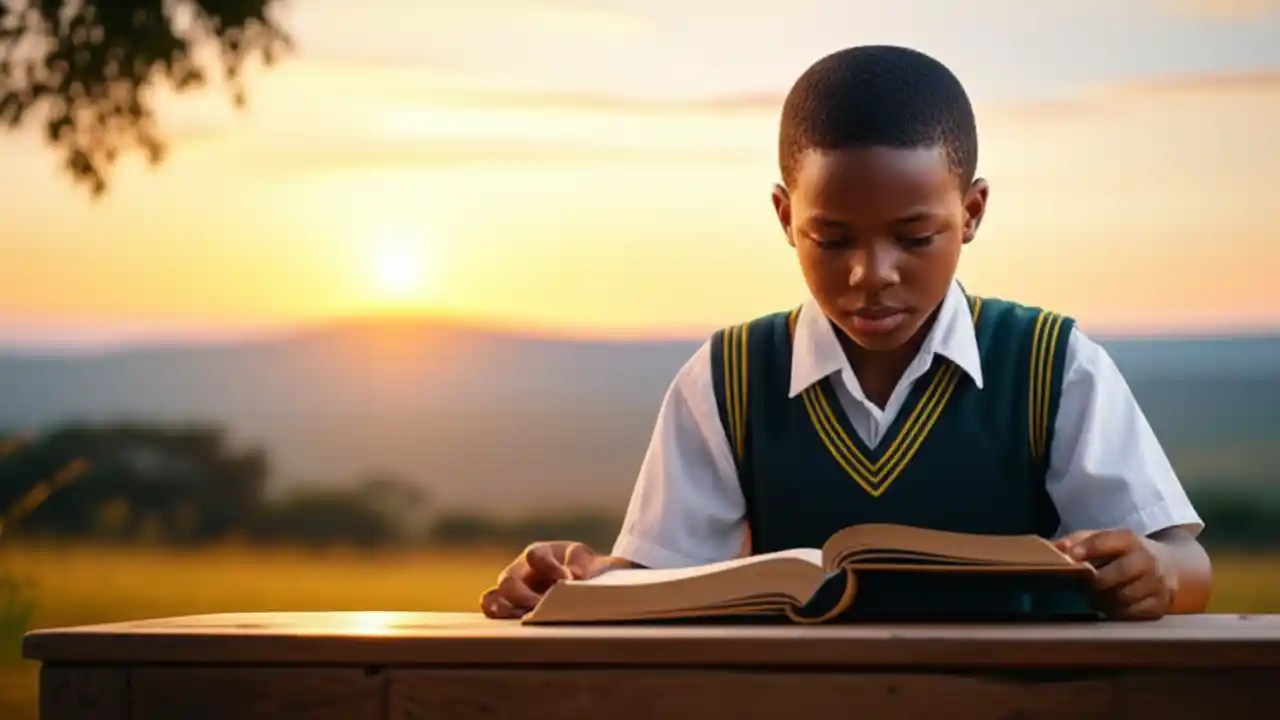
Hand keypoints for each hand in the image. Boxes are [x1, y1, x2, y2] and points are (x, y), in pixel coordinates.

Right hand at [479, 541, 618, 618]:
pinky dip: (501, 620)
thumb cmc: (590, 572)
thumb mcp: (597, 563)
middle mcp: (521, 570)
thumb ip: (586, 566)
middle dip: (524, 596)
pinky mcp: (509, 609)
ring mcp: (512, 591)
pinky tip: (520, 627)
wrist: (589, 587)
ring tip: (527, 619)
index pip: (535, 556)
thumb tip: (574, 574)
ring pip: (492, 598)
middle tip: (542, 608)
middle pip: (508, 580)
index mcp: (542, 553)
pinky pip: (492, 613)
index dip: (549, 568)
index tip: (567, 579)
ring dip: (508, 611)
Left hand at [1055, 529, 1176, 619]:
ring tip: (1093, 596)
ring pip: (1121, 597)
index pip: (1105, 542)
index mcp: (1130, 540)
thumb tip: (1054, 547)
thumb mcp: (1107, 539)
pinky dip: (1115, 612)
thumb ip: (1080, 540)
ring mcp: (1157, 585)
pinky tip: (1108, 606)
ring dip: (1101, 599)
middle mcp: (1147, 561)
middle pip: (1114, 575)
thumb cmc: (1126, 553)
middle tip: (1082, 584)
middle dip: (1093, 582)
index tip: (1068, 557)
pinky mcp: (1160, 605)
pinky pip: (1131, 614)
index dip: (1085, 549)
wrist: (1170, 566)